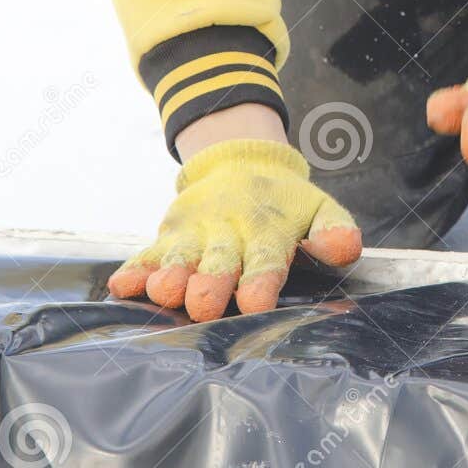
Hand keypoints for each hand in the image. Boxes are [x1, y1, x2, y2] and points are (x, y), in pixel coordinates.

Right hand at [107, 137, 361, 320]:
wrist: (242, 164)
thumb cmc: (285, 203)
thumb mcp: (319, 209)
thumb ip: (334, 231)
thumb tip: (345, 248)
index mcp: (269, 229)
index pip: (266, 257)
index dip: (261, 279)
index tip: (256, 301)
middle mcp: (229, 232)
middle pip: (219, 261)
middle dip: (211, 282)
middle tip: (204, 304)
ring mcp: (196, 234)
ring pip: (181, 257)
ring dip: (172, 274)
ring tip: (164, 290)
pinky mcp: (170, 234)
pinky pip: (149, 253)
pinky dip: (135, 269)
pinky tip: (122, 285)